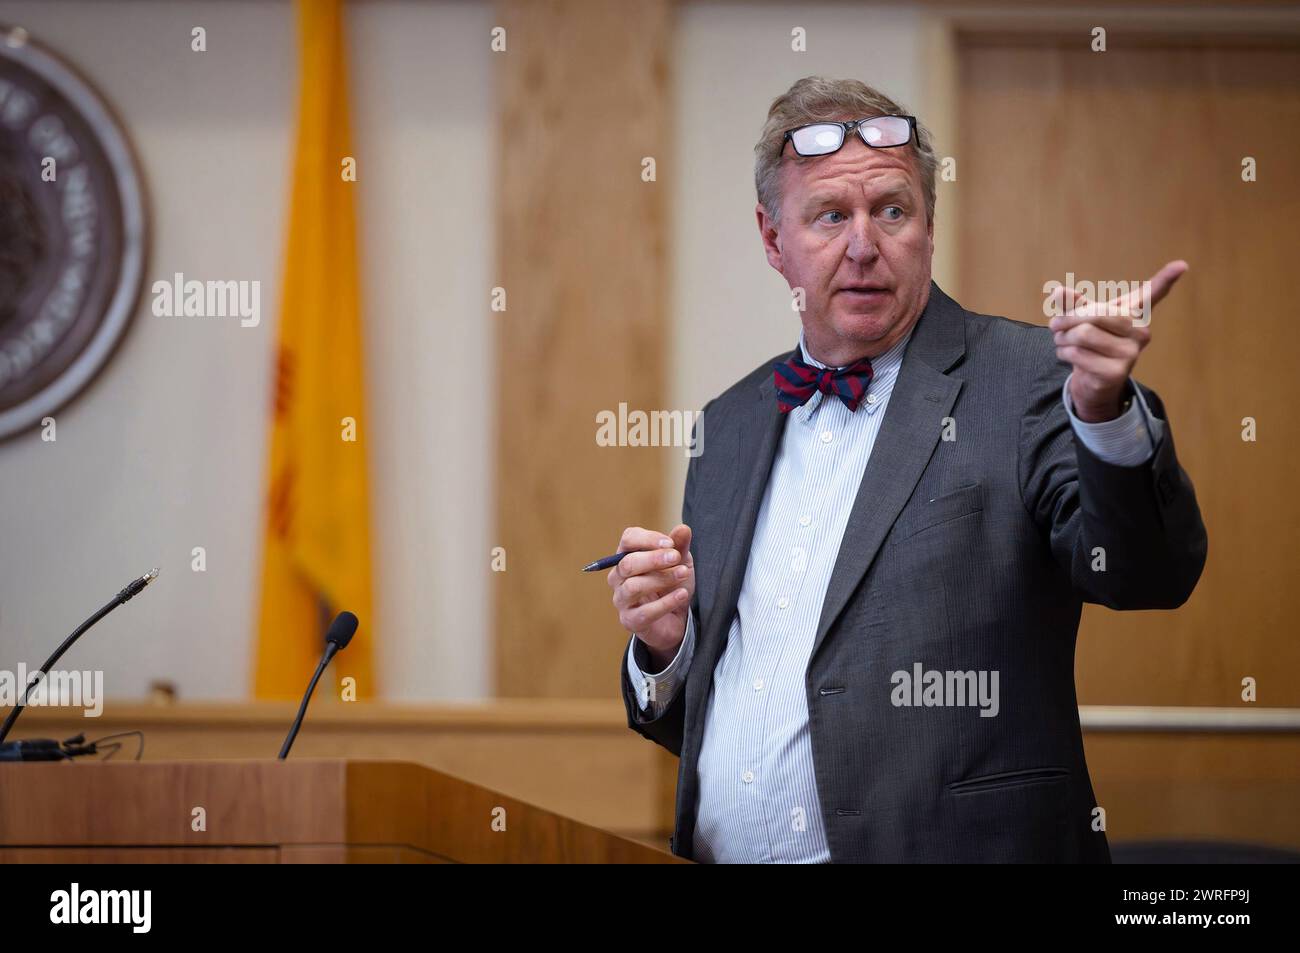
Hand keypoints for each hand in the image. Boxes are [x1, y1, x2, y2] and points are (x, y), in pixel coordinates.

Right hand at [608, 523, 693, 670]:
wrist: (676, 619)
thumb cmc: (671, 586)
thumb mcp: (680, 563)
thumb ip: (680, 546)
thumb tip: (683, 528)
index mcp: (627, 557)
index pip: (628, 540)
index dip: (648, 539)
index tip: (670, 543)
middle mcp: (619, 577)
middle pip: (627, 563)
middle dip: (653, 558)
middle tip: (676, 557)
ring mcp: (622, 600)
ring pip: (633, 586)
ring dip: (661, 579)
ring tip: (683, 575)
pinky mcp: (630, 621)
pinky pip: (645, 612)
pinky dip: (666, 602)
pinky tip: (682, 595)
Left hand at [1048, 260, 1186, 421]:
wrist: (1093, 379)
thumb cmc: (1091, 341)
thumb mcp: (1082, 318)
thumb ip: (1072, 304)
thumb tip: (1059, 291)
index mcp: (1136, 315)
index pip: (1153, 295)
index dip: (1166, 279)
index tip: (1181, 265)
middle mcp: (1141, 332)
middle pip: (1096, 315)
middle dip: (1067, 319)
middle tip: (1055, 325)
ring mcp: (1131, 354)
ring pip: (1084, 334)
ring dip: (1062, 337)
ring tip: (1062, 340)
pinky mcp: (1116, 373)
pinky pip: (1078, 354)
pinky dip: (1064, 352)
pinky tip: (1068, 355)